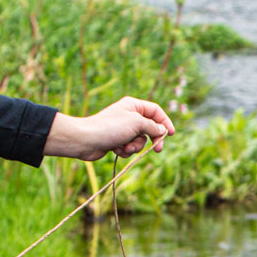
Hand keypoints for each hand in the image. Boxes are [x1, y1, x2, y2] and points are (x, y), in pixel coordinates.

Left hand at [45, 97, 174, 159]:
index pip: (155, 111)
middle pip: (150, 127)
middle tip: (158, 149)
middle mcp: (129, 116)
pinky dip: (125, 151)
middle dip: (152, 139)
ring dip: (135, 146)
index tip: (171, 134)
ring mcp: (123, 129)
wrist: (86, 140)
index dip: (164, 122)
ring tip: (125, 147)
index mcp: (134, 105)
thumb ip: (152, 126)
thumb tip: (161, 130)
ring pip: (140, 140)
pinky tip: (116, 150)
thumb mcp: (136, 123)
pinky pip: (129, 147)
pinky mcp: (117, 141)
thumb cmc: (110, 127)